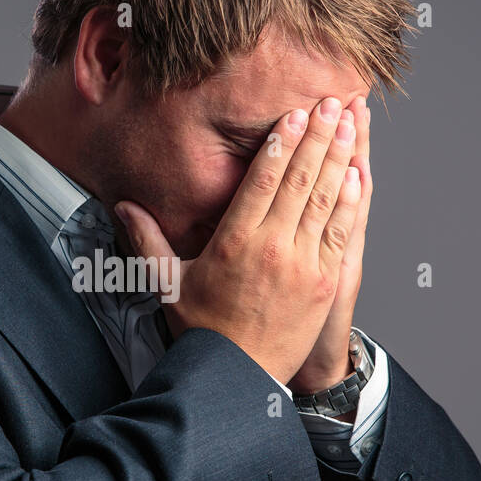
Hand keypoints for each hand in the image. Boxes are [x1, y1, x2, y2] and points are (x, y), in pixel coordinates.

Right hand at [114, 96, 361, 384]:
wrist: (239, 379)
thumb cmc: (203, 333)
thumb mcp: (168, 284)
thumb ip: (147, 240)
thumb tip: (122, 205)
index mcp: (235, 242)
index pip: (263, 180)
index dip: (281, 143)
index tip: (295, 114)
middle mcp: (274, 248)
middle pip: (300, 180)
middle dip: (318, 136)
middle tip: (332, 100)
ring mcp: (305, 264)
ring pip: (326, 198)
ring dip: (340, 156)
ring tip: (349, 122)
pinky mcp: (326, 282)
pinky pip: (342, 231)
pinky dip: (351, 199)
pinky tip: (358, 173)